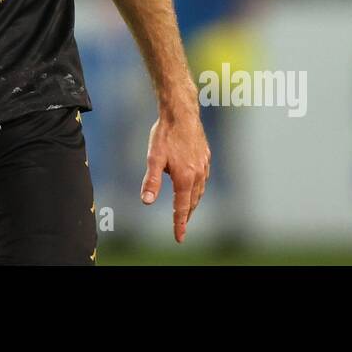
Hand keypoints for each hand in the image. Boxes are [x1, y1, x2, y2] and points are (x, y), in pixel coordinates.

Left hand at [140, 111, 210, 242]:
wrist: (182, 113)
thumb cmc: (166, 134)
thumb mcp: (154, 158)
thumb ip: (152, 181)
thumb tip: (146, 201)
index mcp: (185, 178)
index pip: (181, 207)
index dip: (179, 224)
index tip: (179, 238)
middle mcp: (198, 174)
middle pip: (192, 201)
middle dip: (186, 215)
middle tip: (181, 226)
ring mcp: (204, 165)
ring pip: (200, 190)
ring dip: (193, 202)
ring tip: (187, 209)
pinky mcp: (206, 156)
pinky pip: (203, 178)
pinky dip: (198, 187)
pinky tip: (194, 185)